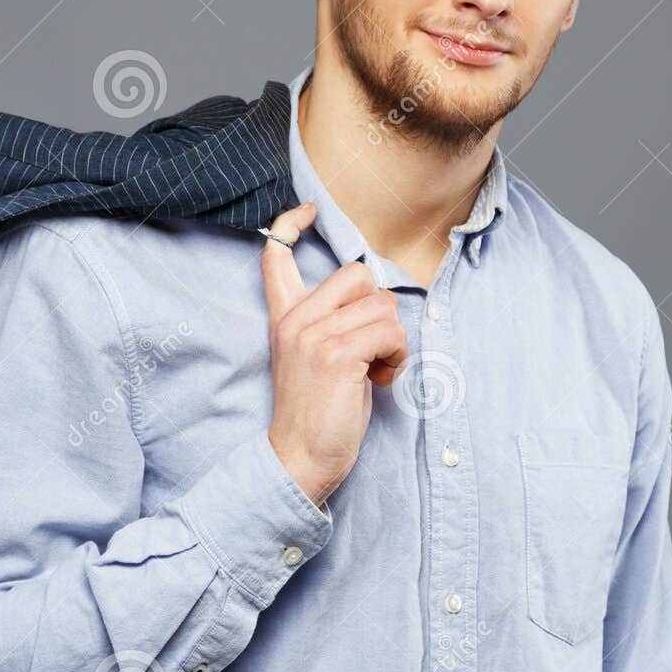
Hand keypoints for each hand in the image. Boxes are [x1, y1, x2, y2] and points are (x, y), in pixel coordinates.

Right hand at [261, 202, 407, 506]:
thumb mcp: (315, 360)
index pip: (274, 255)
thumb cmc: (316, 416)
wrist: (299, 460)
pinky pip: (390, 331)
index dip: (290, 224)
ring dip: (393, 340)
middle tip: (372, 348)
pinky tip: (381, 380)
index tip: (309, 211)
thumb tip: (375, 299)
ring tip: (375, 371)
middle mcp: (295, 320)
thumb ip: (331, 324)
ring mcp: (314, 335)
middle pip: (358, 274)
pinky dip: (397, 357)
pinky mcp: (338, 354)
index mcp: (284, 319)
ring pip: (383, 305)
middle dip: (380, 309)